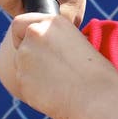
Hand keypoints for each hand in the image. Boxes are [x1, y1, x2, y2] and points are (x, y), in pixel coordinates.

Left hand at [0, 13, 117, 118]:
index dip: (24, 35)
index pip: (20, 23)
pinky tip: (55, 93)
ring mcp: (25, 57)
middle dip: (30, 57)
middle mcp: (35, 34)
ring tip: (59, 82)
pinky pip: (24, 84)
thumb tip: (40, 50)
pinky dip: (35, 89)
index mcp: (52, 22)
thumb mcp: (77, 43)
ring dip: (33, 73)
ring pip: (21, 65)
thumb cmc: (96, 73)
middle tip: (52, 69)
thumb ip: (54, 42)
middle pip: (20, 45)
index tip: (35, 46)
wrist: (97, 96)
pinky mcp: (22, 79)